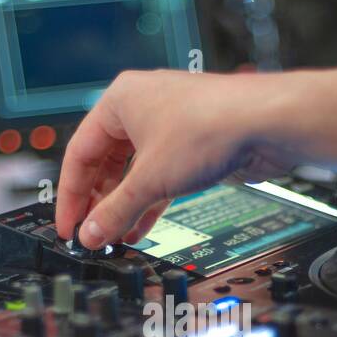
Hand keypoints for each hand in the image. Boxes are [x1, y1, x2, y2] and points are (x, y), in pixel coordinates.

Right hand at [54, 70, 298, 247]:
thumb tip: (91, 233)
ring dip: (124, 204)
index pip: (79, 151)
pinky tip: (140, 228)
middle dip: (98, 201)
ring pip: (134, 170)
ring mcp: (169, 124)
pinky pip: (160, 174)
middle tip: (91, 233)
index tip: (68, 225)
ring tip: (114, 236)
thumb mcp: (151, 179)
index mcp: (120, 99)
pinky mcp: (193, 142)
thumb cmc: (210, 128)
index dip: (71, 194)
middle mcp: (142, 107)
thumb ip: (116, 210)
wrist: (267, 123)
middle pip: (105, 161)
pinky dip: (149, 200)